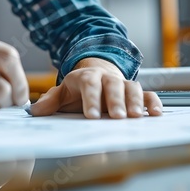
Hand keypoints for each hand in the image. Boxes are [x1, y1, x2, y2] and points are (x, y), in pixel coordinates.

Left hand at [30, 58, 162, 118]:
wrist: (98, 74)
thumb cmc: (79, 89)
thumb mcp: (63, 92)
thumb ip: (50, 101)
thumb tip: (33, 111)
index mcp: (87, 77)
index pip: (89, 84)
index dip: (91, 99)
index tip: (91, 116)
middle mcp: (107, 78)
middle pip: (112, 86)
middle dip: (116, 101)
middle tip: (118, 117)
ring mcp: (123, 84)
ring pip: (132, 88)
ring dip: (135, 102)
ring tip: (136, 117)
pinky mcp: (136, 91)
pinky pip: (147, 94)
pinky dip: (153, 102)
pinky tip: (156, 114)